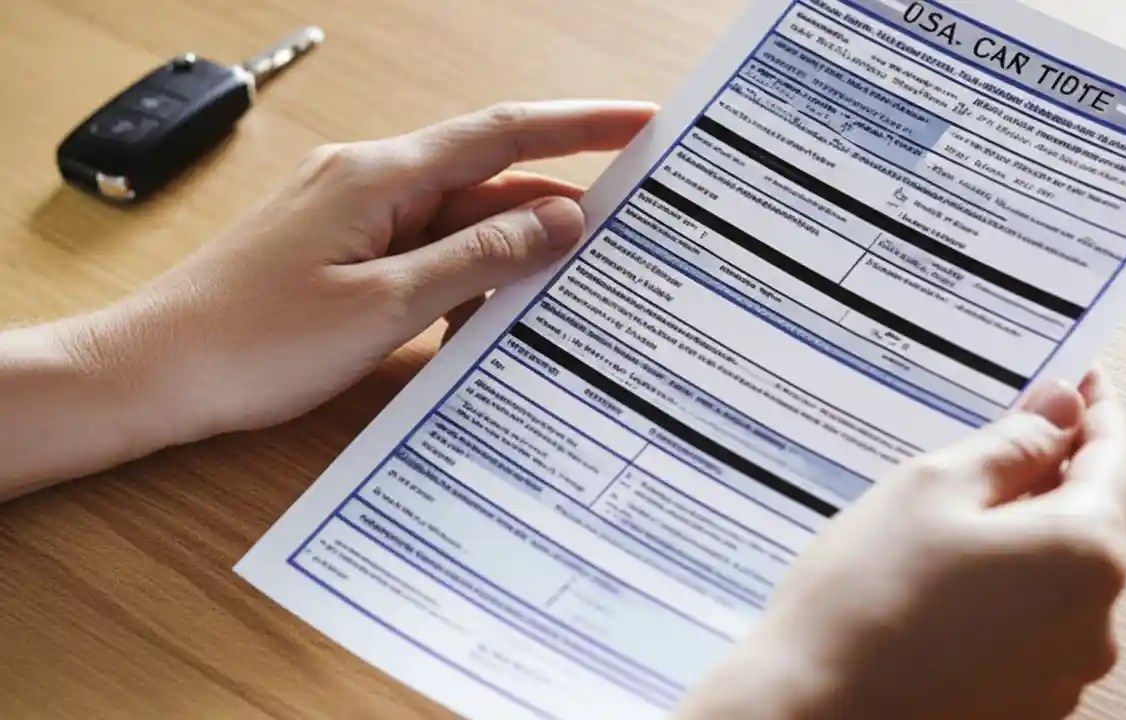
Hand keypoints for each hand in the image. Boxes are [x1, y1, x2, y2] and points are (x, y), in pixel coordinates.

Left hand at [65, 100, 654, 446]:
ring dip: (510, 249)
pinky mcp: (340, 252)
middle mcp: (370, 181)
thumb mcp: (385, 306)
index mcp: (381, 176)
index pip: (503, 132)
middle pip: (487, 178)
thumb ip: (479, 258)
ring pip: (457, 221)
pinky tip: (489, 316)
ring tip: (568, 288)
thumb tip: (559, 219)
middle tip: (628, 229)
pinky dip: (464, 277)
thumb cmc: (254, 341)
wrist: (153, 372)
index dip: (581, 124)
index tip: (643, 124)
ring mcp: (352, 216)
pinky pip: (423, 251)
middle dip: (557, 201)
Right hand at [677, 370, 1125, 719]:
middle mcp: (1095, 621)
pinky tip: (942, 573)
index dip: (1094, 408)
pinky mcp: (1024, 702)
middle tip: (999, 428)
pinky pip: (1031, 622)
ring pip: (1057, 574)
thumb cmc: (864, 599)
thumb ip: (1010, 444)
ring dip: (1021, 532)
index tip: (1074, 377)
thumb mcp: (931, 488)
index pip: (1115, 457)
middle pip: (1090, 518)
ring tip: (948, 509)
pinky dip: (1003, 587)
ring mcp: (1062, 672)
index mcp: (1085, 553)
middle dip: (1051, 470)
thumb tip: (1059, 409)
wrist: (812, 712)